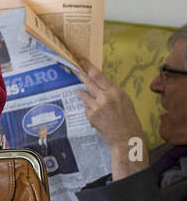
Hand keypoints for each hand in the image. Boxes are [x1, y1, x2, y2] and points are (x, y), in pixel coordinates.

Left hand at [76, 58, 147, 179]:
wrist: (127, 138)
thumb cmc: (128, 120)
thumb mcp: (124, 101)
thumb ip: (111, 91)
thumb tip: (99, 82)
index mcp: (116, 91)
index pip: (99, 75)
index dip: (88, 67)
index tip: (81, 61)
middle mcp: (105, 97)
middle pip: (88, 81)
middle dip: (79, 74)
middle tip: (72, 68)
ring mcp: (97, 106)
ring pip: (82, 94)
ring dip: (82, 94)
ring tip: (89, 99)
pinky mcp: (91, 115)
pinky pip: (85, 107)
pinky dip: (89, 109)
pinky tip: (98, 116)